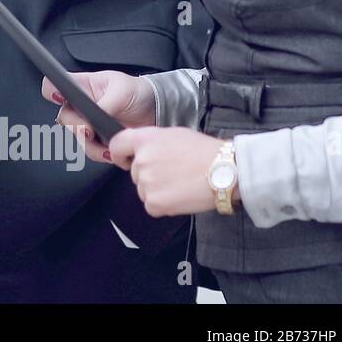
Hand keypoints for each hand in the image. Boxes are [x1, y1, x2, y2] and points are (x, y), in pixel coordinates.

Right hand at [41, 70, 155, 162]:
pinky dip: (101, 154)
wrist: (156, 111)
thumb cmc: (137, 92)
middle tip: (89, 131)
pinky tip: (112, 153)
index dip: (52, 92)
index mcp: (81, 86)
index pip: (52, 86)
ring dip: (90, 146)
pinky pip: (91, 150)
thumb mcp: (122, 90)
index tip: (61, 100)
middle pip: (63, 117)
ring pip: (76, 138)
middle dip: (76, 127)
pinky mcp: (98, 140)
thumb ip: (105, 102)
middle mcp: (80, 105)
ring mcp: (88, 123)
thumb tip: (94, 114)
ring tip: (106, 148)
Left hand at [107, 128, 234, 216]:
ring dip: (157, 190)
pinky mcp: (154, 203)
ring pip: (143, 190)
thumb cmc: (205, 151)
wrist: (225, 171)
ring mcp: (146, 183)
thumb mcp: (174, 134)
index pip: (117, 145)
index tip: (124, 160)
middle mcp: (141, 160)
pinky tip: (180, 196)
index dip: (120, 154)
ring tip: (181, 183)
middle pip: (135, 172)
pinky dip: (164, 204)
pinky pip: (151, 206)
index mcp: (144, 139)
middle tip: (173, 173)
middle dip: (149, 174)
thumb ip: (152, 141)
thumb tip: (140, 150)